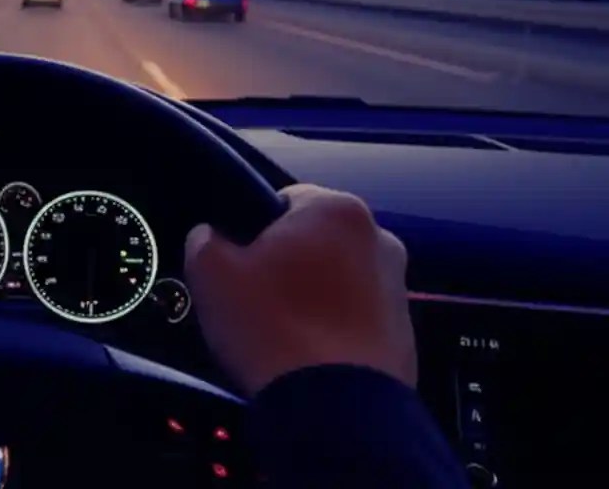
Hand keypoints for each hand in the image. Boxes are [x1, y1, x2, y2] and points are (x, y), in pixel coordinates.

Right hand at [184, 184, 415, 394]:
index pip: (283, 198)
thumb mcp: (210, 273)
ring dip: (311, 297)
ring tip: (281, 332)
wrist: (333, 409)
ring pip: (337, 280)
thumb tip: (207, 238)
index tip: (238, 261)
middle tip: (255, 297)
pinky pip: (356, 319)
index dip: (252, 230)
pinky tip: (306, 353)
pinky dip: (333, 330)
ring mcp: (398, 287)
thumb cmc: (275, 330)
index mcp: (335, 208)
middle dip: (286, 263)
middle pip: (314, 240)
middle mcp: (378, 238)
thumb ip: (203, 239)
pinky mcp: (405, 332)